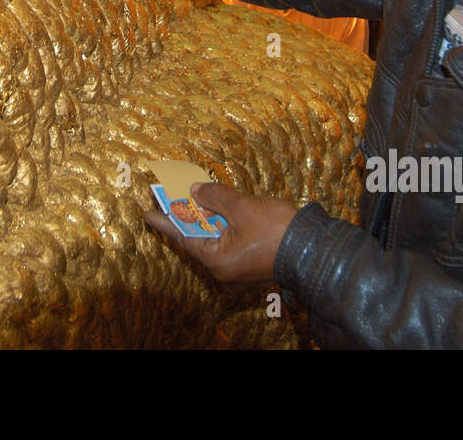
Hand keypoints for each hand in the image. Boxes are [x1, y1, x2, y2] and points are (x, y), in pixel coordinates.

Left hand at [144, 182, 298, 284]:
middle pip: (199, 238)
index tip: (146, 212)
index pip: (183, 237)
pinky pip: (230, 243)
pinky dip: (224, 227)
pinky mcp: (252, 264)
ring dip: (208, 219)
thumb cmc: (277, 229)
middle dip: (188, 216)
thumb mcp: (241, 207)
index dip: (165, 220)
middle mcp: (225, 271)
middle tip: (171, 197)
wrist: (315, 247)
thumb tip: (195, 191)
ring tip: (194, 199)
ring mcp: (239, 270)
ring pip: (216, 240)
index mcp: (217, 261)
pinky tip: (221, 210)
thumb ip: (215, 197)